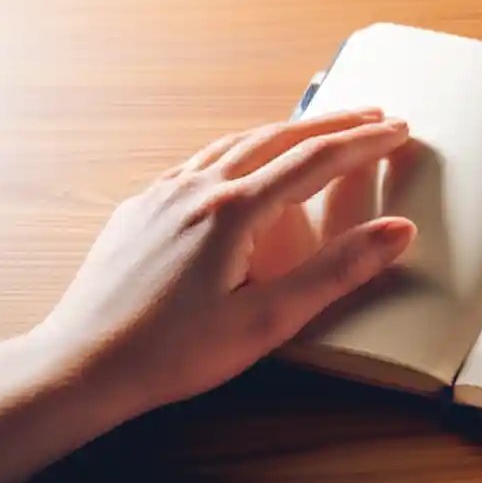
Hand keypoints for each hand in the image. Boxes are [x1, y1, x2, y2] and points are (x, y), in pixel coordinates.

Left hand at [34, 108, 415, 418]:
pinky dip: (241, 149)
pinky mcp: (141, 208)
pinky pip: (201, 161)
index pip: (316, 159)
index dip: (364, 142)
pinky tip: (244, 162)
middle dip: (333, 124)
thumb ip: (337, 271)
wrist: (82, 366)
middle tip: (374, 116)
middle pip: (279, 137)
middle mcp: (197, 189)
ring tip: (320, 129)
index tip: (399, 130)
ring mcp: (163, 194)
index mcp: (234, 210)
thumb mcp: (268, 319)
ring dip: (287, 131)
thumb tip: (398, 231)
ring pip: (237, 142)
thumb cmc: (173, 352)